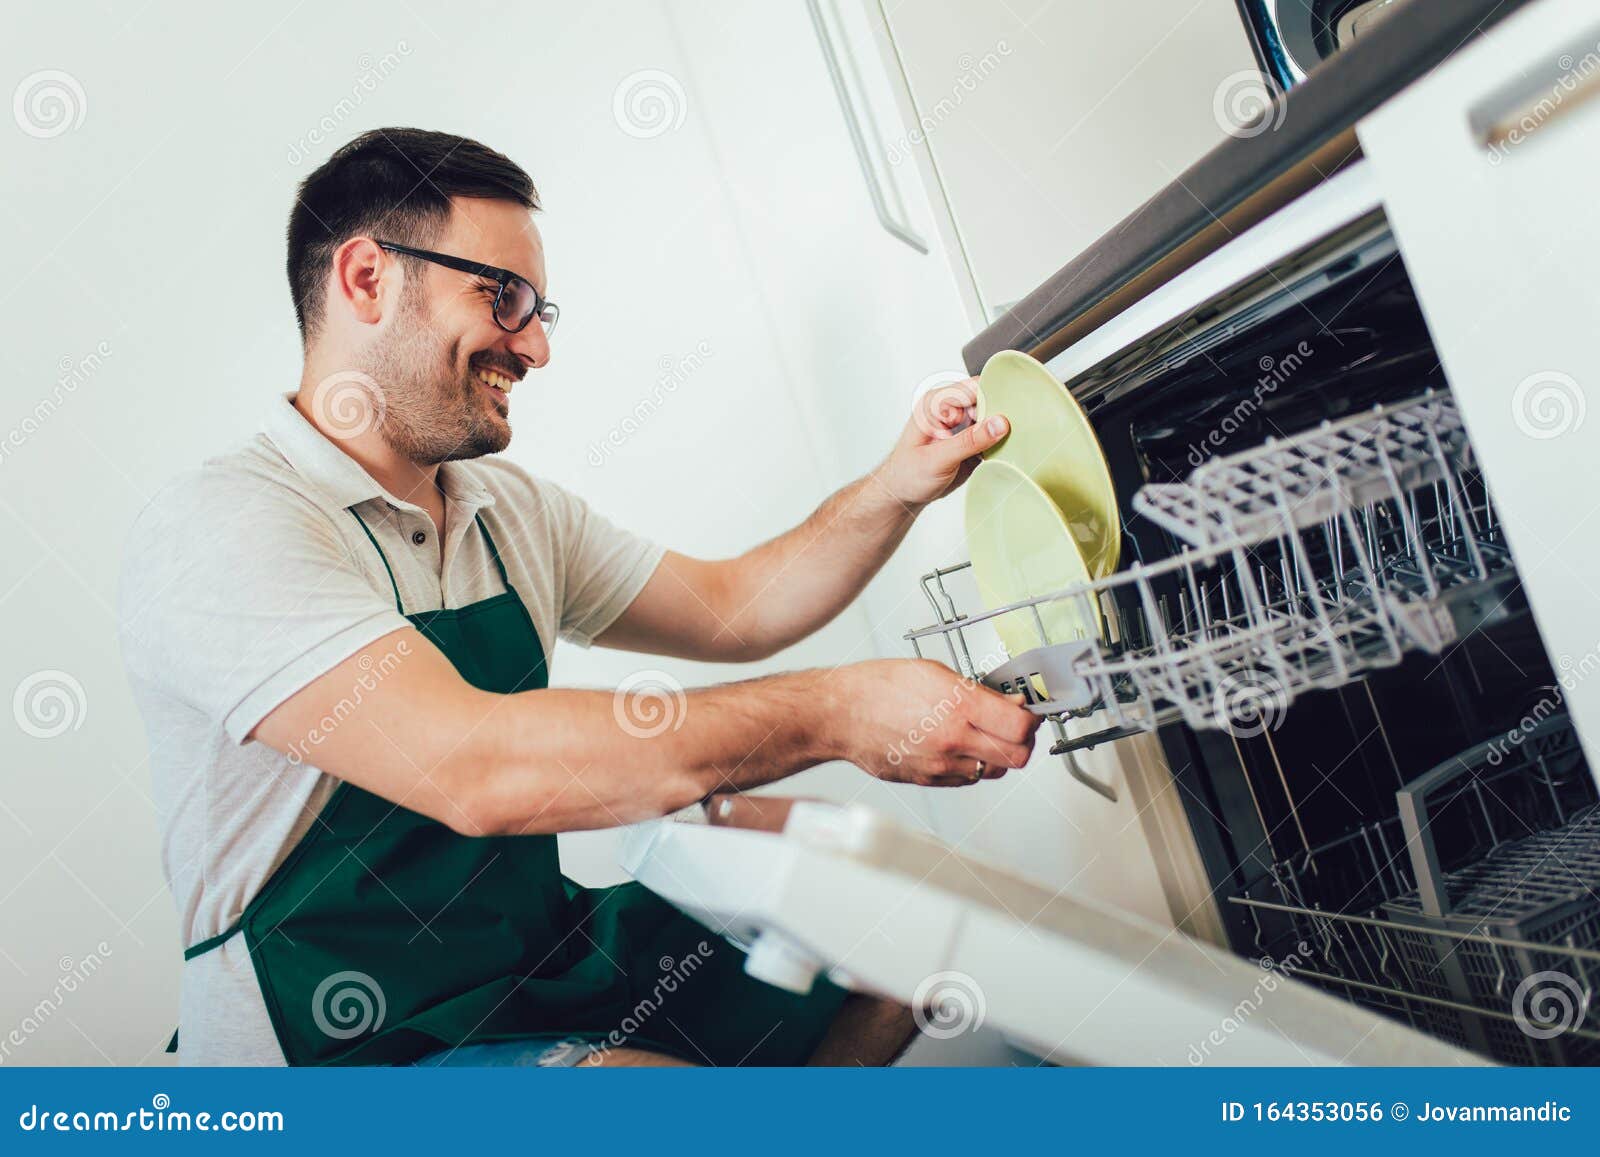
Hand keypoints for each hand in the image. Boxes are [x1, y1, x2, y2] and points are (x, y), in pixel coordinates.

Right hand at [829, 659, 1040, 786]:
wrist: (840, 714)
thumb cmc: (877, 687)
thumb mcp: (934, 671)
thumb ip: (976, 690)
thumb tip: (1007, 703)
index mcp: (958, 706)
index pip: (1021, 727)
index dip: (1031, 719)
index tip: (1027, 712)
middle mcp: (953, 740)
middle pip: (1017, 757)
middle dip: (1022, 741)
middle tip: (1015, 726)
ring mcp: (941, 764)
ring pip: (994, 771)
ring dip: (997, 754)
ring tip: (983, 734)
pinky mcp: (928, 780)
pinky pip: (966, 778)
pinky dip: (971, 764)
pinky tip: (958, 745)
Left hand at [875, 377, 1010, 507]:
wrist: (903, 494)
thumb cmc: (908, 475)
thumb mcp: (937, 460)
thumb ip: (968, 441)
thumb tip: (1000, 423)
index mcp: (936, 403)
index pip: (974, 388)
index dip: (997, 396)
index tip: (1015, 413)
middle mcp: (952, 408)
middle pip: (990, 401)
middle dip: (1006, 414)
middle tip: (1022, 431)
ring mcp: (964, 424)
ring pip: (996, 419)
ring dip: (1008, 431)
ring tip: (1019, 444)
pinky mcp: (973, 439)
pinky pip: (995, 436)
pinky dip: (1004, 444)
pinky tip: (1010, 453)